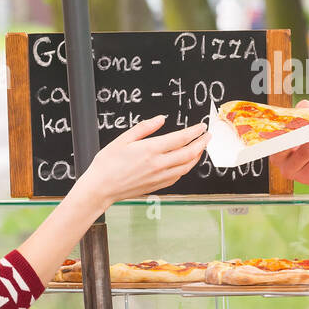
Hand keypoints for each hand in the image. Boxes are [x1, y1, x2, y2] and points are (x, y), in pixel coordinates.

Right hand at [76, 116, 208, 206]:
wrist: (100, 188)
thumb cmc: (107, 164)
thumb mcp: (122, 140)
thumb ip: (144, 128)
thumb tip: (161, 119)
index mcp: (150, 150)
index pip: (181, 138)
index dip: (194, 131)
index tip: (201, 126)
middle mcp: (158, 164)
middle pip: (189, 153)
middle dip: (202, 143)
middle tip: (208, 135)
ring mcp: (159, 177)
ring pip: (187, 166)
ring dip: (197, 156)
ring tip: (201, 147)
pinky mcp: (158, 186)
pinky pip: (178, 176)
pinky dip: (186, 168)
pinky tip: (186, 162)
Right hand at [270, 100, 308, 188]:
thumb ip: (305, 110)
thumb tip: (304, 107)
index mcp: (273, 144)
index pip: (270, 136)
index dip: (277, 127)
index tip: (289, 118)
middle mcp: (279, 160)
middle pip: (284, 145)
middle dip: (297, 131)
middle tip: (308, 122)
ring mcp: (293, 171)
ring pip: (305, 152)